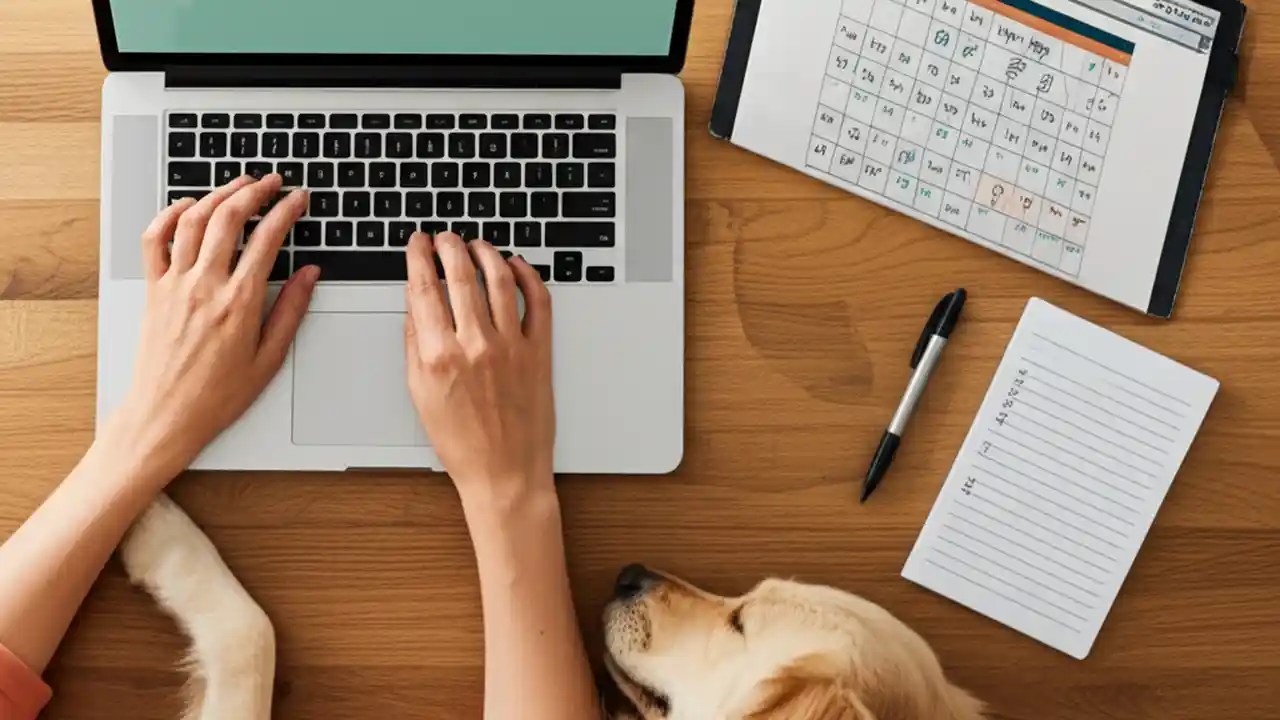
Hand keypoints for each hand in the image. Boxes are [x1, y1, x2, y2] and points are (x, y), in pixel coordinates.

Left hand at [103, 175, 319, 485]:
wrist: (166, 414)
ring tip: (238, 185)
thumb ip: (291, 310)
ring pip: (194, 220)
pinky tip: (187, 206)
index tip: (298, 199)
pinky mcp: (154, 289)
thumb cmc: (217, 395)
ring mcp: (175, 284)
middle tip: (272, 182)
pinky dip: (170, 215)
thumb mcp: (269, 358)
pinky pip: (155, 239)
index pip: (268, 239)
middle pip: (230, 218)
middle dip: (255, 191)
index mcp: (240, 303)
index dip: (287, 210)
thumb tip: (309, 274)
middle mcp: (205, 286)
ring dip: (218, 194)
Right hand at [403, 232, 554, 501]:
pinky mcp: (540, 352)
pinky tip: (517, 266)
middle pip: (460, 274)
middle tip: (444, 237)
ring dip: (486, 253)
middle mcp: (475, 345)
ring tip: (477, 244)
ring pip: (500, 278)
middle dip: (449, 246)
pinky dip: (528, 276)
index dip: (418, 256)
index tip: (417, 242)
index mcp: (439, 355)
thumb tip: (414, 305)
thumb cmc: (461, 443)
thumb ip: (414, 344)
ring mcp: (512, 346)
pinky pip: (539, 301)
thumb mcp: (420, 394)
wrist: (504, 473)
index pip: (423, 288)